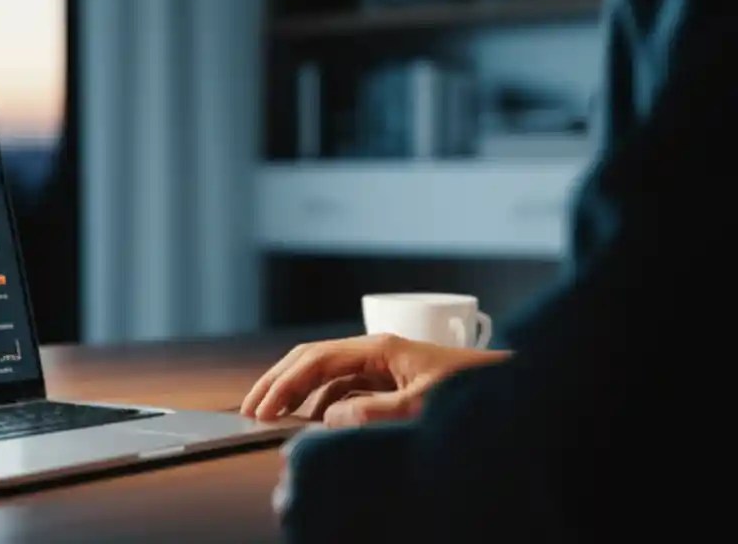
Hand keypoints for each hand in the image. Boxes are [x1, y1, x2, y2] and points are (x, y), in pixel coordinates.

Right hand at [240, 334, 509, 426]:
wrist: (518, 392)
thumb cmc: (477, 391)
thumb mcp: (424, 405)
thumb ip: (375, 413)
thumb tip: (330, 417)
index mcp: (381, 347)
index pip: (316, 359)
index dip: (284, 384)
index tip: (262, 410)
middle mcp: (378, 352)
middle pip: (313, 358)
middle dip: (279, 382)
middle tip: (250, 408)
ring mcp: (385, 366)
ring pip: (327, 375)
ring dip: (299, 394)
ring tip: (275, 416)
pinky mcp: (393, 382)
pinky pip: (347, 389)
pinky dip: (324, 403)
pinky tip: (316, 421)